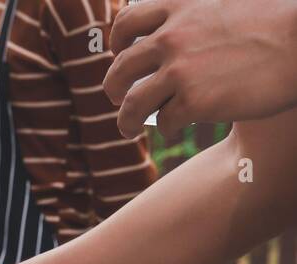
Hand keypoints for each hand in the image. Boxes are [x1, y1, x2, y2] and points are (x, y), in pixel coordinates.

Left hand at [107, 0, 296, 136]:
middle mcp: (172, 38)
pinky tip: (175, 129)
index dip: (117, 43)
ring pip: (132, 103)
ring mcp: (180, 71)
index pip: (126, 23)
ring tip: (127, 128)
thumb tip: (174, 28)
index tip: (120, 54)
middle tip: (116, 98)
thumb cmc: (274, 23)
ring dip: (125, 120)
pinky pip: (164, 122)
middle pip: (120, 70)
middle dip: (113, 88)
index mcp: (179, 8)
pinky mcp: (194, 101)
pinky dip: (167, 128)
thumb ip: (197, 12)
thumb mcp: (226, 2)